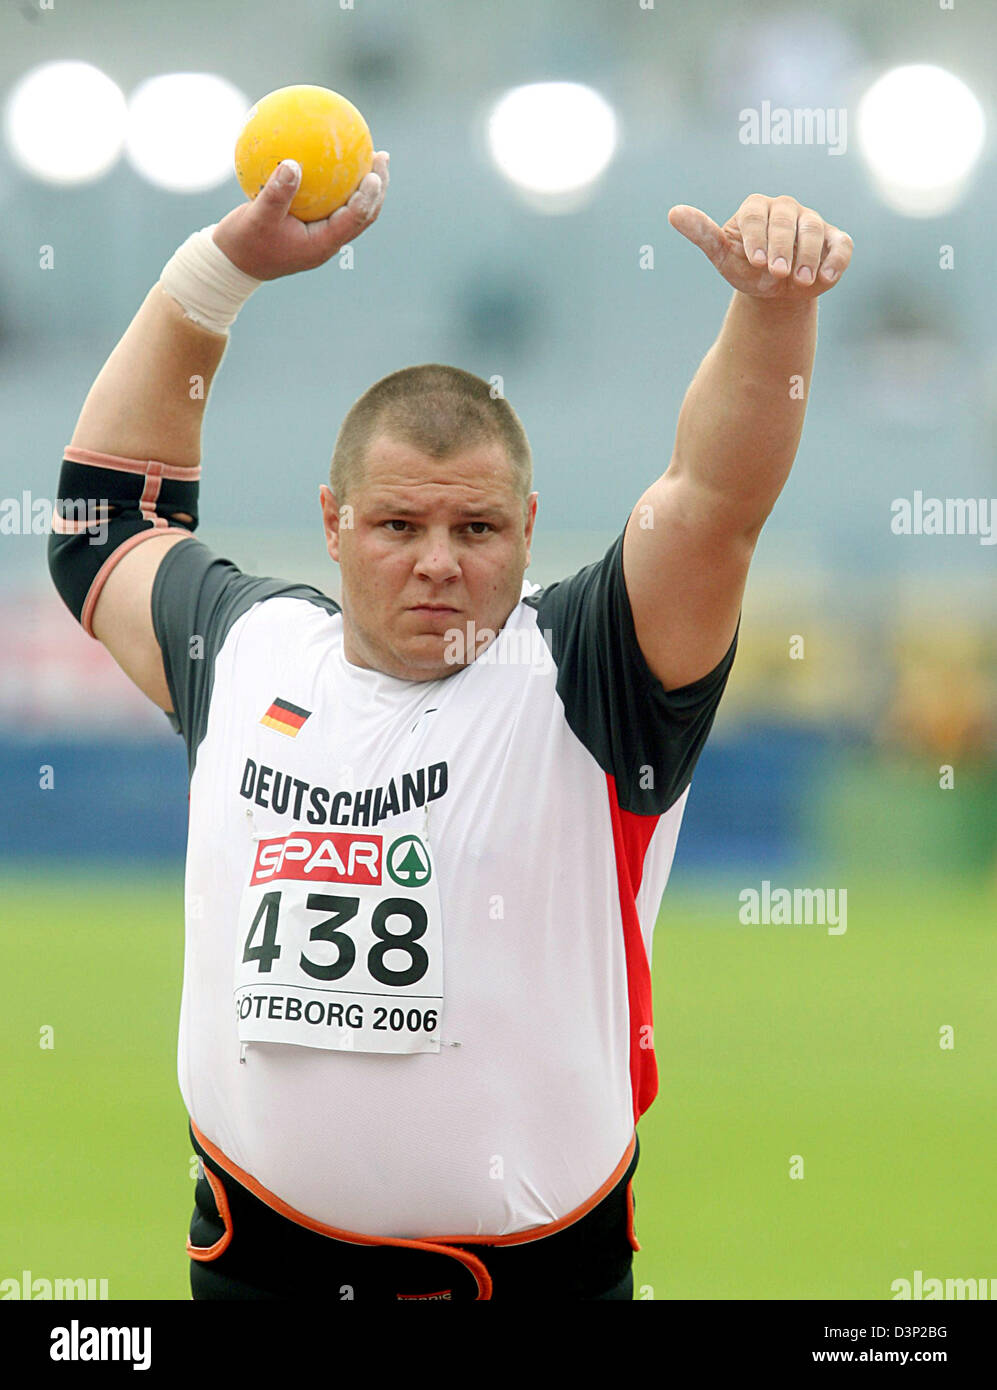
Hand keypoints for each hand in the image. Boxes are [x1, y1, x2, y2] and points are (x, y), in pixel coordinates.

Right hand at [211, 150, 389, 279]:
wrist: (233, 263)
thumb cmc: (244, 243)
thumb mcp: (256, 217)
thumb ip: (276, 194)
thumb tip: (293, 163)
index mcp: (322, 244)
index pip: (354, 220)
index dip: (368, 197)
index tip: (374, 173)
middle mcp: (327, 241)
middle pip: (364, 215)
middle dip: (377, 187)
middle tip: (381, 156)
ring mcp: (322, 235)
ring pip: (352, 210)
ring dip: (364, 186)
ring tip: (369, 155)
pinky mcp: (312, 228)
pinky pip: (332, 203)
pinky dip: (338, 183)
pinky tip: (330, 158)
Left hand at [668, 194, 852, 300]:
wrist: (775, 292)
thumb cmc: (747, 269)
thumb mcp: (722, 256)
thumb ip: (702, 234)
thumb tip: (673, 212)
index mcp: (756, 208)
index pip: (755, 214)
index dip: (756, 237)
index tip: (755, 262)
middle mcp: (786, 209)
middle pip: (786, 221)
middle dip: (782, 248)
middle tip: (777, 274)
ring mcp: (813, 222)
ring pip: (813, 230)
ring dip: (807, 257)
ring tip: (800, 282)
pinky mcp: (835, 240)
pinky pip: (841, 244)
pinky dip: (836, 259)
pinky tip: (826, 278)